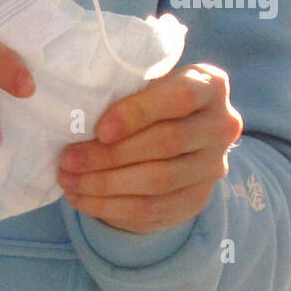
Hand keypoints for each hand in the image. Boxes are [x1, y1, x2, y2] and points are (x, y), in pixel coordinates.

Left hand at [57, 64, 242, 233]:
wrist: (181, 129)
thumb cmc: (152, 96)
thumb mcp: (147, 80)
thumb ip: (127, 88)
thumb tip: (77, 114)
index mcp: (210, 86)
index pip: (179, 98)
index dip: (138, 113)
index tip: (100, 129)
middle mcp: (221, 127)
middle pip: (166, 144)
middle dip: (109, 155)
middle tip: (69, 159)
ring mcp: (213, 167)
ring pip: (157, 182)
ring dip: (105, 185)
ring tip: (68, 180)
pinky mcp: (197, 199)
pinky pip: (153, 210)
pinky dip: (112, 207)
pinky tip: (82, 199)